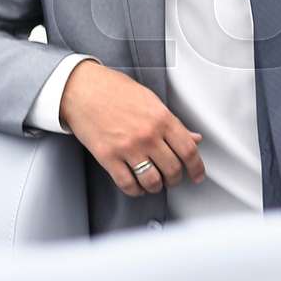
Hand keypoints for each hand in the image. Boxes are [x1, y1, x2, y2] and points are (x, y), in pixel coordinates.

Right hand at [60, 61, 204, 197]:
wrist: (82, 89)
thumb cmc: (115, 91)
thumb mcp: (151, 101)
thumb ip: (173, 123)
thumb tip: (194, 138)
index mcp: (162, 119)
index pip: (189, 151)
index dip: (197, 168)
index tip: (198, 176)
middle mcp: (148, 135)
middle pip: (173, 169)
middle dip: (176, 179)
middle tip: (173, 178)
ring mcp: (128, 147)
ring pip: (152, 180)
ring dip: (157, 187)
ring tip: (155, 183)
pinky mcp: (107, 157)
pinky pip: (127, 183)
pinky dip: (135, 190)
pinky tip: (137, 186)